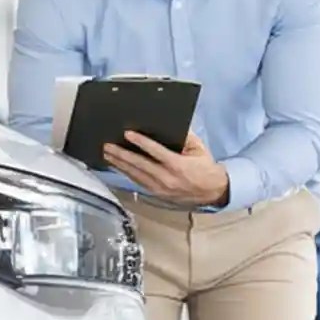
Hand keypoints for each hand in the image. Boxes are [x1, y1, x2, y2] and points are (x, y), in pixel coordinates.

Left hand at [102, 130, 228, 206]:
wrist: (212, 192)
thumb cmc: (205, 168)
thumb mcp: (198, 149)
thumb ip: (185, 137)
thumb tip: (169, 126)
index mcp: (178, 166)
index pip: (156, 152)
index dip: (141, 142)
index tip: (128, 134)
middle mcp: (167, 178)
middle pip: (139, 165)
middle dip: (121, 154)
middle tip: (108, 145)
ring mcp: (160, 188)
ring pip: (135, 175)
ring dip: (119, 164)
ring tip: (107, 154)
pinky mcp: (156, 194)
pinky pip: (137, 182)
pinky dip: (125, 173)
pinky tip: (117, 166)